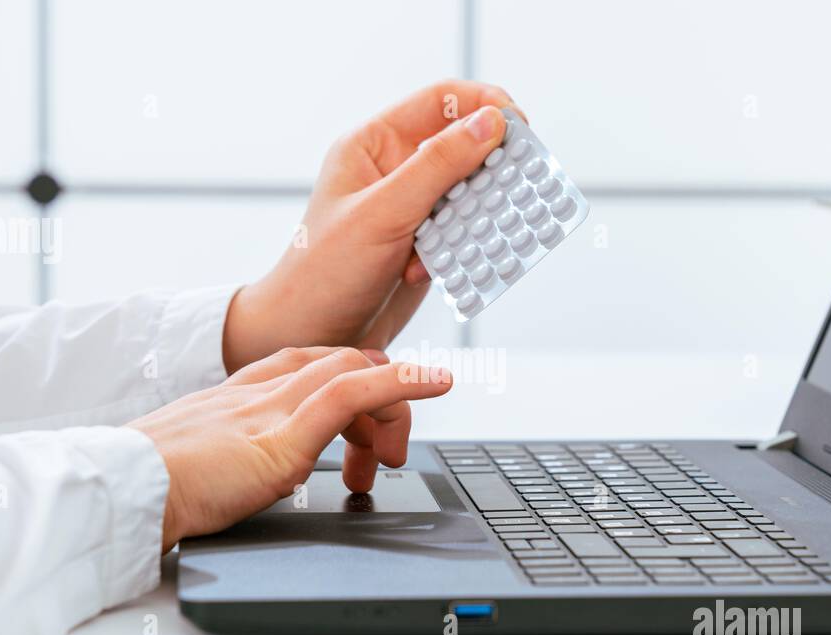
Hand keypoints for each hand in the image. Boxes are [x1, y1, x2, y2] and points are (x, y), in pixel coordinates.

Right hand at [128, 347, 451, 549]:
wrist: (114, 493)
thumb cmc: (141, 488)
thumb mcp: (189, 464)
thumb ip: (221, 458)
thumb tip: (237, 475)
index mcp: (230, 396)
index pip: (302, 362)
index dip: (343, 371)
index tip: (367, 398)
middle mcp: (255, 392)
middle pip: (335, 362)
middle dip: (375, 389)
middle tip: (387, 443)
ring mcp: (270, 410)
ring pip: (350, 371)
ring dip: (397, 392)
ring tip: (416, 420)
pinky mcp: (281, 438)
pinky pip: (352, 396)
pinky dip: (401, 384)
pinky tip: (436, 383)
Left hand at [222, 80, 524, 371]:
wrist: (311, 337)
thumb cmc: (325, 272)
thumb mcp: (383, 213)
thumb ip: (438, 166)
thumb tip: (491, 123)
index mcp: (375, 144)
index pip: (441, 101)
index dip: (485, 106)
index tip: (519, 129)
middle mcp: (395, 169)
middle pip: (464, 145)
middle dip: (490, 168)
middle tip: (513, 189)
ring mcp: (412, 207)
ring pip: (470, 192)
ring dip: (477, 217)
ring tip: (464, 243)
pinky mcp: (426, 243)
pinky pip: (465, 231)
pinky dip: (465, 248)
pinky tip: (434, 272)